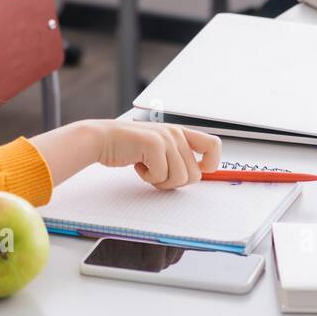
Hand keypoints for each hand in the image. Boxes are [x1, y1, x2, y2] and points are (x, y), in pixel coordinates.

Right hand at [90, 119, 221, 189]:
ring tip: (148, 168)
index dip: (211, 164)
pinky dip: (148, 177)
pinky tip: (138, 164)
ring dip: (162, 181)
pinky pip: (161, 175)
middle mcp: (176, 133)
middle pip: (195, 174)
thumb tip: (198, 175)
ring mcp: (165, 137)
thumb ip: (177, 157)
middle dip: (176, 182)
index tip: (197, 171)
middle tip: (158, 173)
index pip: (214, 145)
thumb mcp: (158, 149)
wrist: (102, 139)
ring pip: (181, 178)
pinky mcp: (154, 144)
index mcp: (180, 133)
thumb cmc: (129, 147)